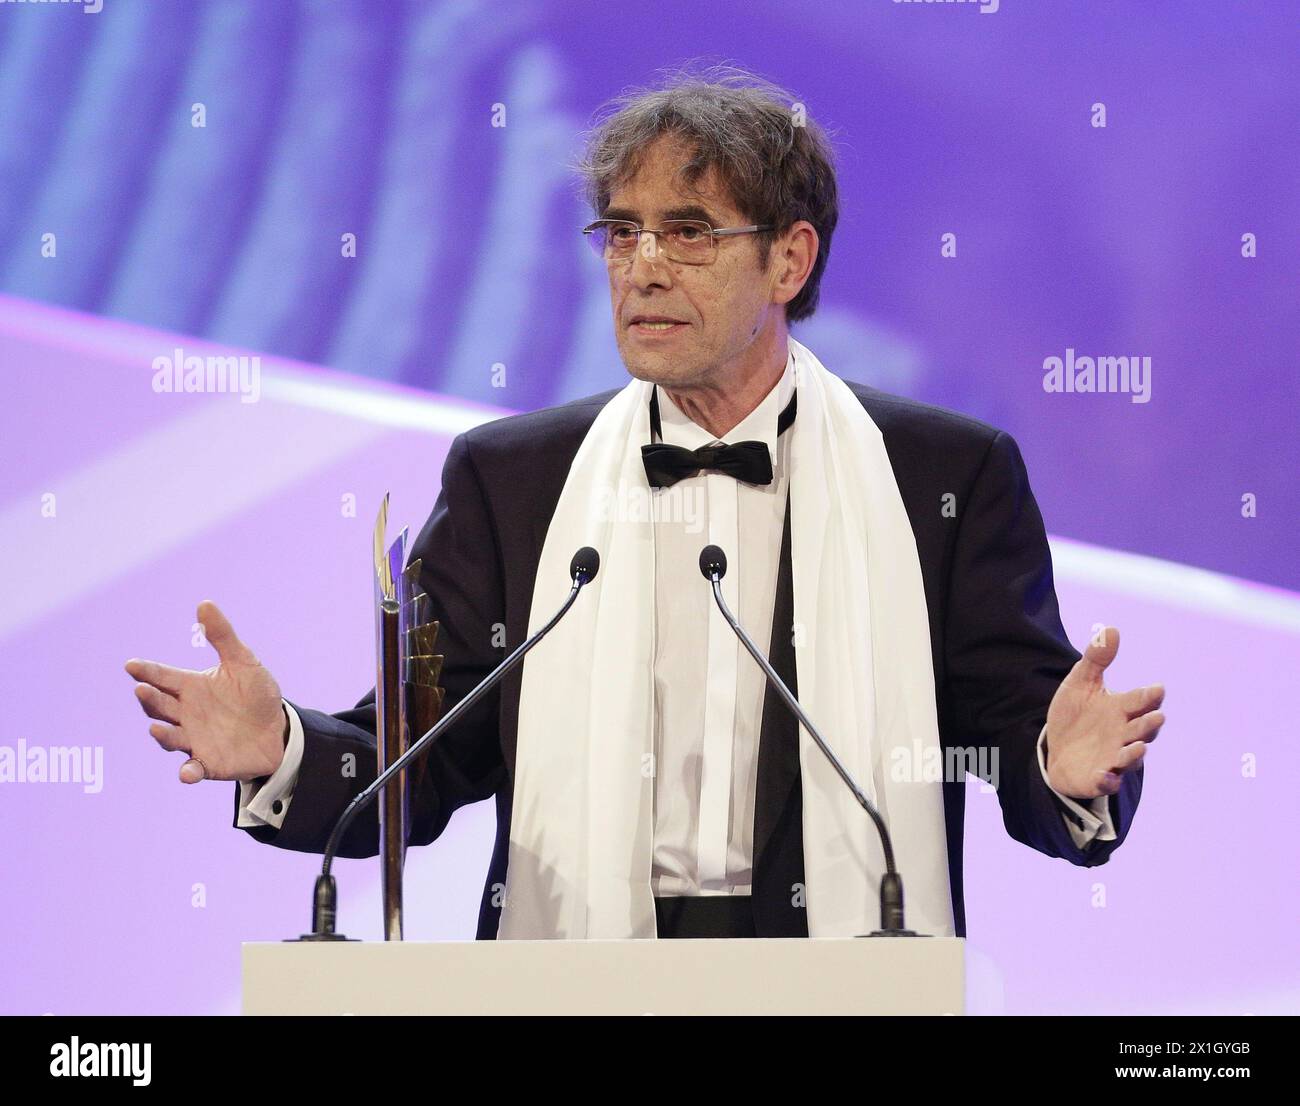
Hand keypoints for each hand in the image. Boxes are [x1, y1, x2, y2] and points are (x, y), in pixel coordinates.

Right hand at [125, 601, 287, 783]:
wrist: (279, 729)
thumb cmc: (256, 694)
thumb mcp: (244, 662)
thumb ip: (223, 636)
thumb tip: (204, 603)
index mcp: (190, 687)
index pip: (162, 676)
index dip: (146, 671)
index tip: (131, 665)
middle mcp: (186, 713)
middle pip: (159, 706)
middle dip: (149, 699)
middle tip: (142, 689)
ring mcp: (194, 739)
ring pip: (169, 737)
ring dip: (162, 735)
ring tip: (156, 728)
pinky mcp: (207, 764)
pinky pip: (192, 769)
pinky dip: (187, 772)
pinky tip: (187, 773)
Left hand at [1043, 626, 1164, 799]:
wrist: (1055, 747)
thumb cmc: (1076, 714)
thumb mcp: (1080, 683)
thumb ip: (1095, 659)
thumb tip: (1110, 629)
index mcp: (1122, 709)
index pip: (1140, 701)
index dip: (1148, 696)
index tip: (1156, 689)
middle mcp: (1123, 734)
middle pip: (1142, 729)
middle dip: (1148, 724)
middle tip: (1155, 716)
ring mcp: (1113, 757)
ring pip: (1130, 758)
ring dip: (1135, 754)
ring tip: (1138, 746)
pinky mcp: (1098, 777)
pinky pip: (1106, 782)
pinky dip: (1108, 780)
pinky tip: (1105, 775)